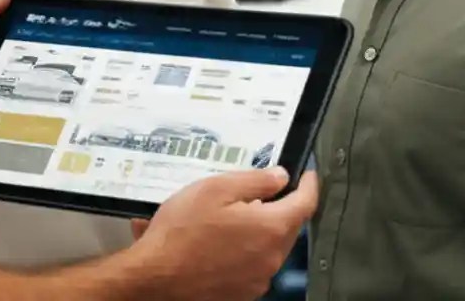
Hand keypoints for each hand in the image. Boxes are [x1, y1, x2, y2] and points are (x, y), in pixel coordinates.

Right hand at [129, 168, 317, 300]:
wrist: (155, 277)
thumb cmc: (182, 230)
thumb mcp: (215, 189)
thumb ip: (255, 181)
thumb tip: (281, 177)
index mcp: (271, 227)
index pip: (305, 203)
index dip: (309, 185)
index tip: (308, 174)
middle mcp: (272, 257)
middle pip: (288, 226)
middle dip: (280, 207)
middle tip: (258, 193)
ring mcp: (258, 279)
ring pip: (269, 247)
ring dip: (259, 230)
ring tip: (230, 218)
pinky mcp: (243, 293)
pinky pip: (253, 265)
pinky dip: (245, 250)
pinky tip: (220, 243)